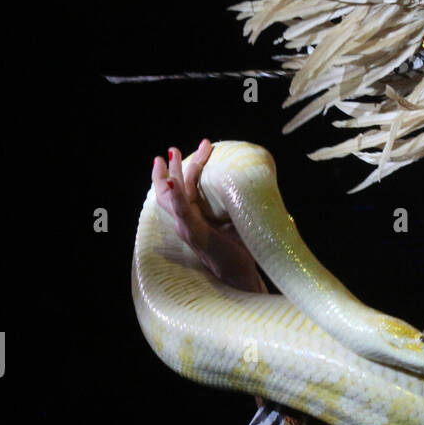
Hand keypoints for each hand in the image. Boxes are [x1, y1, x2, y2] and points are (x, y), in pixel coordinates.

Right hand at [152, 139, 264, 292]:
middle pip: (174, 189)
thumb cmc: (241, 251)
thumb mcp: (239, 221)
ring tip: (165, 159)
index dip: (188, 167)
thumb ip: (239, 206)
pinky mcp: (196, 235)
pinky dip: (176, 198)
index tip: (199, 147)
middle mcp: (188, 221)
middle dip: (173, 167)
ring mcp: (189, 228)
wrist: (241, 277)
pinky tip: (171, 184)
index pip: (188, 187)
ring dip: (170, 176)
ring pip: (172, 198)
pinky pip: (184, 213)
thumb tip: (258, 185)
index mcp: (197, 217)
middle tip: (171, 149)